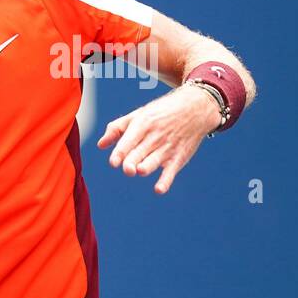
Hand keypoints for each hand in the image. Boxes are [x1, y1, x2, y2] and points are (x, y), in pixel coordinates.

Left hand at [96, 84, 221, 193]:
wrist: (196, 108)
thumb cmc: (161, 112)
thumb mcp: (138, 114)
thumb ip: (117, 129)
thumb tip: (100, 145)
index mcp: (142, 125)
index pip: (129, 141)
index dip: (120, 153)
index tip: (114, 163)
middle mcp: (155, 137)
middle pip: (139, 154)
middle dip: (131, 163)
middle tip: (127, 169)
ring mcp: (167, 148)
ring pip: (153, 162)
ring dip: (146, 168)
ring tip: (140, 170)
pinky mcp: (178, 158)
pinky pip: (170, 172)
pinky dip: (166, 181)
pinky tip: (158, 189)